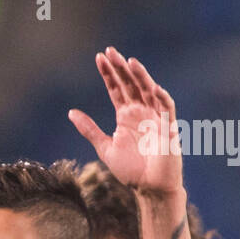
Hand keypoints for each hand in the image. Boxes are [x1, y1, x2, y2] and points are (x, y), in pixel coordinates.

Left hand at [68, 47, 181, 195]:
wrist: (149, 188)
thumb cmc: (130, 170)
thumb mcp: (104, 147)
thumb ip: (89, 129)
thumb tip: (71, 112)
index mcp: (126, 116)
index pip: (116, 89)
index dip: (109, 74)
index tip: (99, 57)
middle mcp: (141, 112)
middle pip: (130, 85)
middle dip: (121, 68)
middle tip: (110, 51)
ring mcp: (155, 118)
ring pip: (148, 91)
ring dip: (140, 76)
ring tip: (129, 61)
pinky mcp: (168, 127)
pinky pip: (167, 108)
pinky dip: (161, 97)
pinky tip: (152, 86)